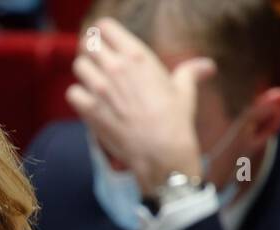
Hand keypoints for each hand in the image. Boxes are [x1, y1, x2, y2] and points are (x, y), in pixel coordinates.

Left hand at [66, 17, 213, 193]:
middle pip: (88, 44)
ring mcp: (101, 88)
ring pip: (78, 66)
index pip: (107, 28)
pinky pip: (72, 93)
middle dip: (91, 52)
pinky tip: (89, 103)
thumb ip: (190, 72)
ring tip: (93, 83)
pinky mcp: (90, 110)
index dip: (103, 33)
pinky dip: (78, 97)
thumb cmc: (175, 120)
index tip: (106, 42)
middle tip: (97, 63)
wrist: (161, 151)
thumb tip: (207, 66)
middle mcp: (116, 68)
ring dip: (85, 73)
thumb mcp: (185, 91)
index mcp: (137, 56)